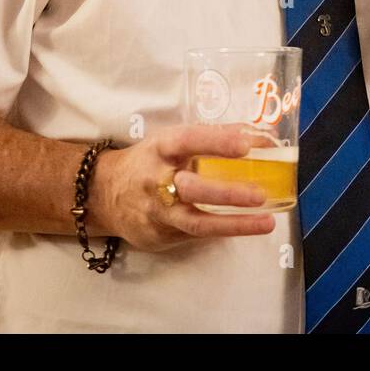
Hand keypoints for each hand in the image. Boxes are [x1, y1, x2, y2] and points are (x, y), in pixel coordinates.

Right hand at [87, 124, 276, 250]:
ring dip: (233, 223)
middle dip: (227, 192)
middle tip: (260, 193)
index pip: (188, 140)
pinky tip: (245, 226)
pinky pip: (194, 234)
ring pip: (195, 221)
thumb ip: (216, 136)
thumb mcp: (174, 140)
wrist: (103, 193)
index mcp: (161, 148)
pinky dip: (222, 230)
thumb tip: (263, 134)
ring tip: (266, 222)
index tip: (245, 145)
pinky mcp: (158, 235)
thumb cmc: (152, 161)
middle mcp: (156, 179)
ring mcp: (156, 212)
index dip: (216, 142)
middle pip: (192, 188)